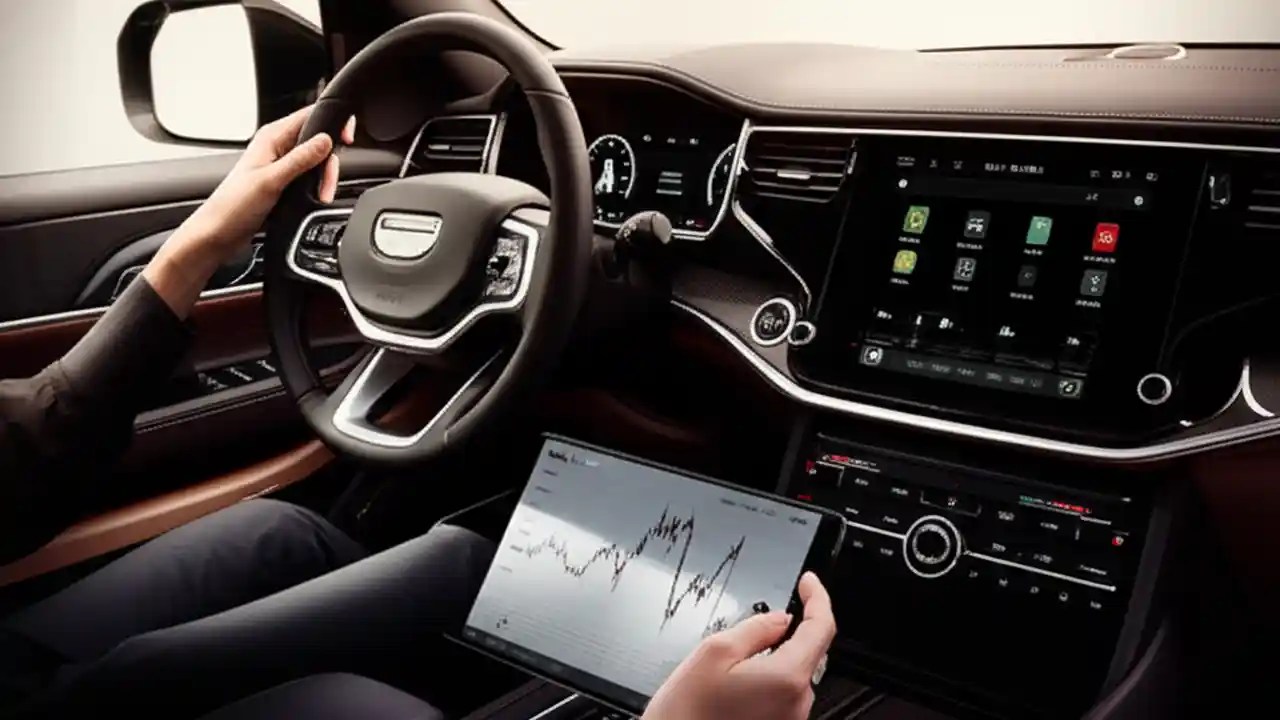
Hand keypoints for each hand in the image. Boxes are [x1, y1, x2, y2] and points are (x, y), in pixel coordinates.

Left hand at [143, 106, 354, 316]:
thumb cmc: (233, 206)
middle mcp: (277, 147)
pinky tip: (315, 199)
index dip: (332, 123)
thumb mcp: (271, 180)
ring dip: (324, 179)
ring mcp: (281, 165)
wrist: (218, 233)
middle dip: (329, 163)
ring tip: (321, 197)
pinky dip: (317, 188)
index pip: (310, 116)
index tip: (346, 139)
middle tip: (327, 185)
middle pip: (319, 142)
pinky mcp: (285, 183)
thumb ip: (300, 159)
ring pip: (317, 162)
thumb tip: (325, 140)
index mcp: (271, 138)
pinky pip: (310, 178)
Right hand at [642, 572, 835, 719]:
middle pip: (807, 653)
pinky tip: (732, 690)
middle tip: (747, 632)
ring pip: (792, 675)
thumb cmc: (687, 714)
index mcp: (787, 677)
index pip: (822, 627)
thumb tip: (779, 619)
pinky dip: (765, 684)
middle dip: (785, 634)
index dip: (818, 598)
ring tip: (727, 672)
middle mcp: (797, 703)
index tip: (809, 583)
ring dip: (772, 662)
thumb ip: (755, 628)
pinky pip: (782, 697)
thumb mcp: (714, 652)